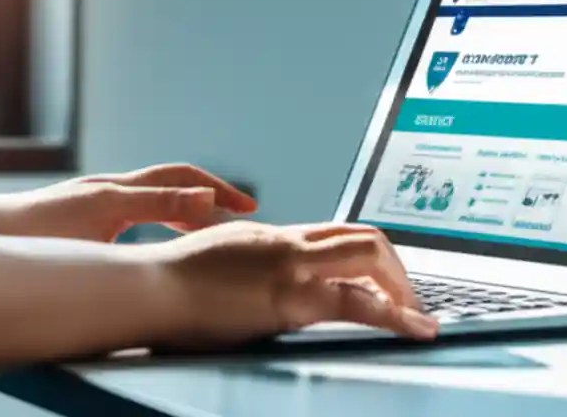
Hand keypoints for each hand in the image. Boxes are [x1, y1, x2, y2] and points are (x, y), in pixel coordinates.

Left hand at [0, 164, 257, 241]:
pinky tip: (161, 243)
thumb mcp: (105, 218)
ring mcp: (97, 203)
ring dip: (186, 211)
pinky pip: (136, 214)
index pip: (184, 181)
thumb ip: (156, 207)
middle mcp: (111, 189)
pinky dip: (161, 222)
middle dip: (210, 199)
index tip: (249, 210)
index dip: (219, 193)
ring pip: (156, 201)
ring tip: (209, 233)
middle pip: (173, 186)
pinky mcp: (84, 219)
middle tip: (241, 219)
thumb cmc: (38, 230)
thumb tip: (206, 198)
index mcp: (120, 189)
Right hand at [148, 221, 438, 346]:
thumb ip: (243, 261)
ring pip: (369, 257)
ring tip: (418, 320)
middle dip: (397, 271)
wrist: (148, 287)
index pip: (337, 236)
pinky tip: (413, 330)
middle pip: (364, 239)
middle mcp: (289, 243)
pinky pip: (357, 302)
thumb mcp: (215, 258)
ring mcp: (292, 267)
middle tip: (410, 302)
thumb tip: (252, 275)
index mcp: (273, 236)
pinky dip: (394, 315)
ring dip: (403, 289)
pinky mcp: (289, 298)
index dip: (370, 257)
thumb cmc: (168, 282)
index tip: (387, 282)